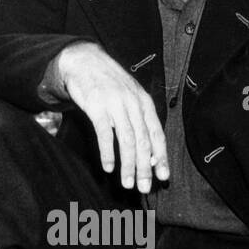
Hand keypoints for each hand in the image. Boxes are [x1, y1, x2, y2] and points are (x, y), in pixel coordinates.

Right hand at [57, 41, 169, 192]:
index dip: (161, 157)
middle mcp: (133, 103)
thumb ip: (139, 122)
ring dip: (128, 165)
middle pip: (143, 141)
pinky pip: (105, 133)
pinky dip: (108, 153)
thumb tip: (149, 154)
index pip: (157, 134)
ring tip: (127, 183)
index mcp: (144, 102)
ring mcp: (115, 104)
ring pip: (127, 140)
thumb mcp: (130, 98)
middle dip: (145, 167)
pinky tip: (108, 167)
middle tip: (143, 188)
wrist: (85, 61)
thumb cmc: (109, 84)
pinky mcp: (96, 105)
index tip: (163, 177)